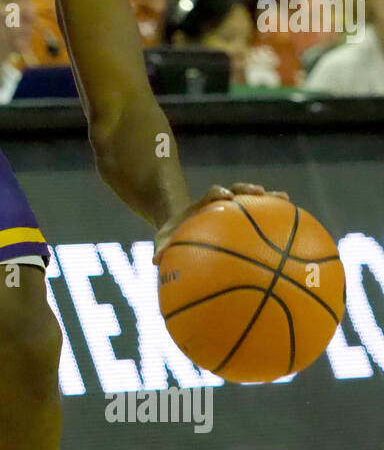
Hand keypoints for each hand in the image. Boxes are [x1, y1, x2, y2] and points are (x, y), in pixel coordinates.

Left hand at [152, 183, 289, 263]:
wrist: (182, 229)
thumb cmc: (173, 237)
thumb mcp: (165, 240)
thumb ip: (162, 247)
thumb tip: (155, 259)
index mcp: (203, 206)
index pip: (213, 194)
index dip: (218, 194)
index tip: (225, 196)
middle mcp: (221, 203)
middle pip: (237, 191)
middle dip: (248, 190)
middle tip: (261, 191)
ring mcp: (235, 209)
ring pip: (254, 200)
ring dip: (269, 198)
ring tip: (286, 200)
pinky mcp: (244, 218)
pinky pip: (262, 217)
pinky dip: (275, 218)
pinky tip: (294, 227)